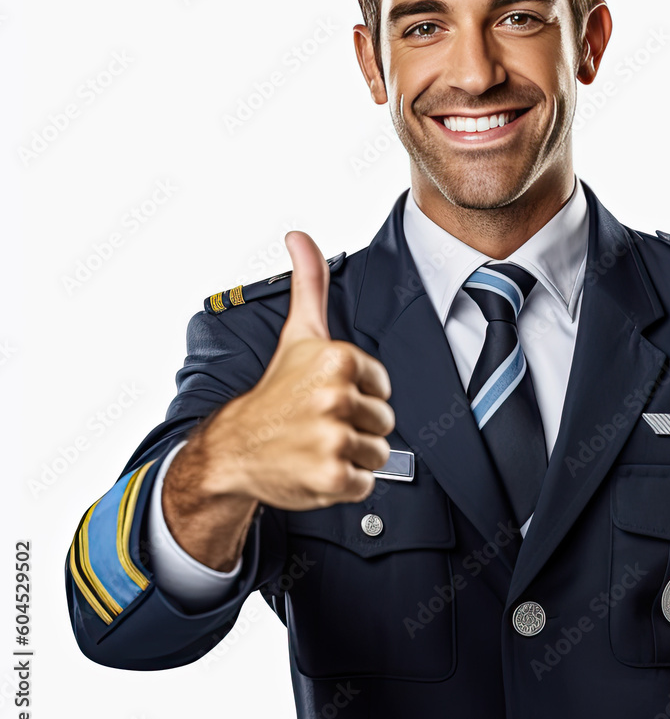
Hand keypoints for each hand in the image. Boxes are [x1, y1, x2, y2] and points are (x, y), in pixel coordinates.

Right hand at [197, 231, 393, 509]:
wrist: (235, 447)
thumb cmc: (276, 390)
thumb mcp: (299, 334)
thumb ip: (310, 283)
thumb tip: (299, 236)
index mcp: (338, 359)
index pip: (383, 386)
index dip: (359, 393)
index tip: (326, 394)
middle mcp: (336, 397)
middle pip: (384, 420)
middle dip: (357, 425)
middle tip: (320, 422)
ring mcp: (332, 439)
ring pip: (379, 453)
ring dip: (352, 455)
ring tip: (318, 444)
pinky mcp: (331, 478)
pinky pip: (366, 483)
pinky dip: (346, 483)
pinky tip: (317, 467)